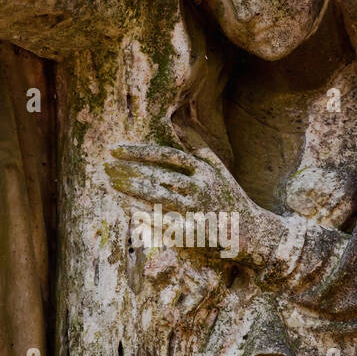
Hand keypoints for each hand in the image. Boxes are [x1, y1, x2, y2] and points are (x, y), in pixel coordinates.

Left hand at [105, 136, 300, 272]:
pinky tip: (125, 206)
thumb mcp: (219, 169)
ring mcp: (196, 209)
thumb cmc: (231, 198)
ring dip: (131, 188)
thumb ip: (198, 147)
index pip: (166, 155)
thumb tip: (179, 123)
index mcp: (204, 170)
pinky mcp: (193, 231)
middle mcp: (200, 187)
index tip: (117, 149)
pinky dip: (143, 212)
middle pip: (157, 175)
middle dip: (129, 169)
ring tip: (111, 182)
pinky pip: (162, 221)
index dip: (139, 151)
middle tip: (105, 165)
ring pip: (156, 195)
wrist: (251, 232)